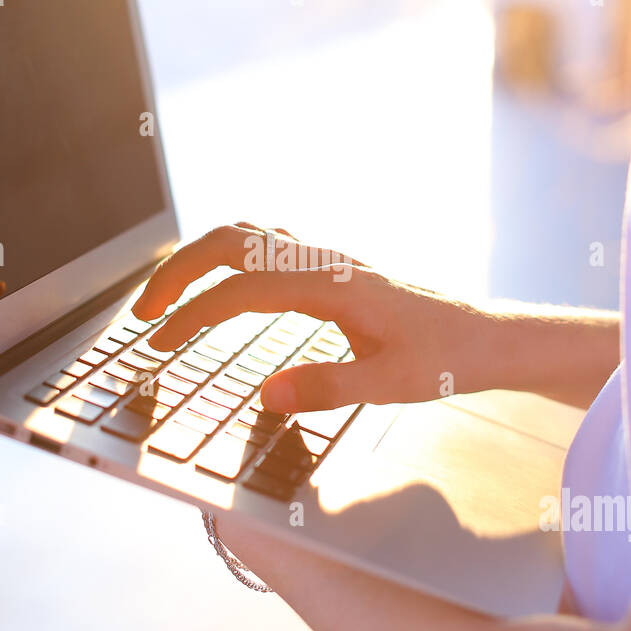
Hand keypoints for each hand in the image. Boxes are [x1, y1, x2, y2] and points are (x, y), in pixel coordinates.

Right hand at [132, 223, 495, 413]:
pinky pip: (266, 244)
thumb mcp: (393, 384)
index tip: (159, 343)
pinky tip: (221, 288)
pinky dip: (227, 258)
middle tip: (143, 314)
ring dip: (199, 258)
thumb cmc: (447, 359)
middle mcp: (325, 262)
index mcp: (333, 286)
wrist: (487, 337)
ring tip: (168, 300)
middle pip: (230, 240)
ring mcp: (328, 260)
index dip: (192, 313)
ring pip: (247, 234)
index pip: (241, 289)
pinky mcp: (332, 268)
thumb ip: (329, 387)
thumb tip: (267, 396)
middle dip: (177, 271)